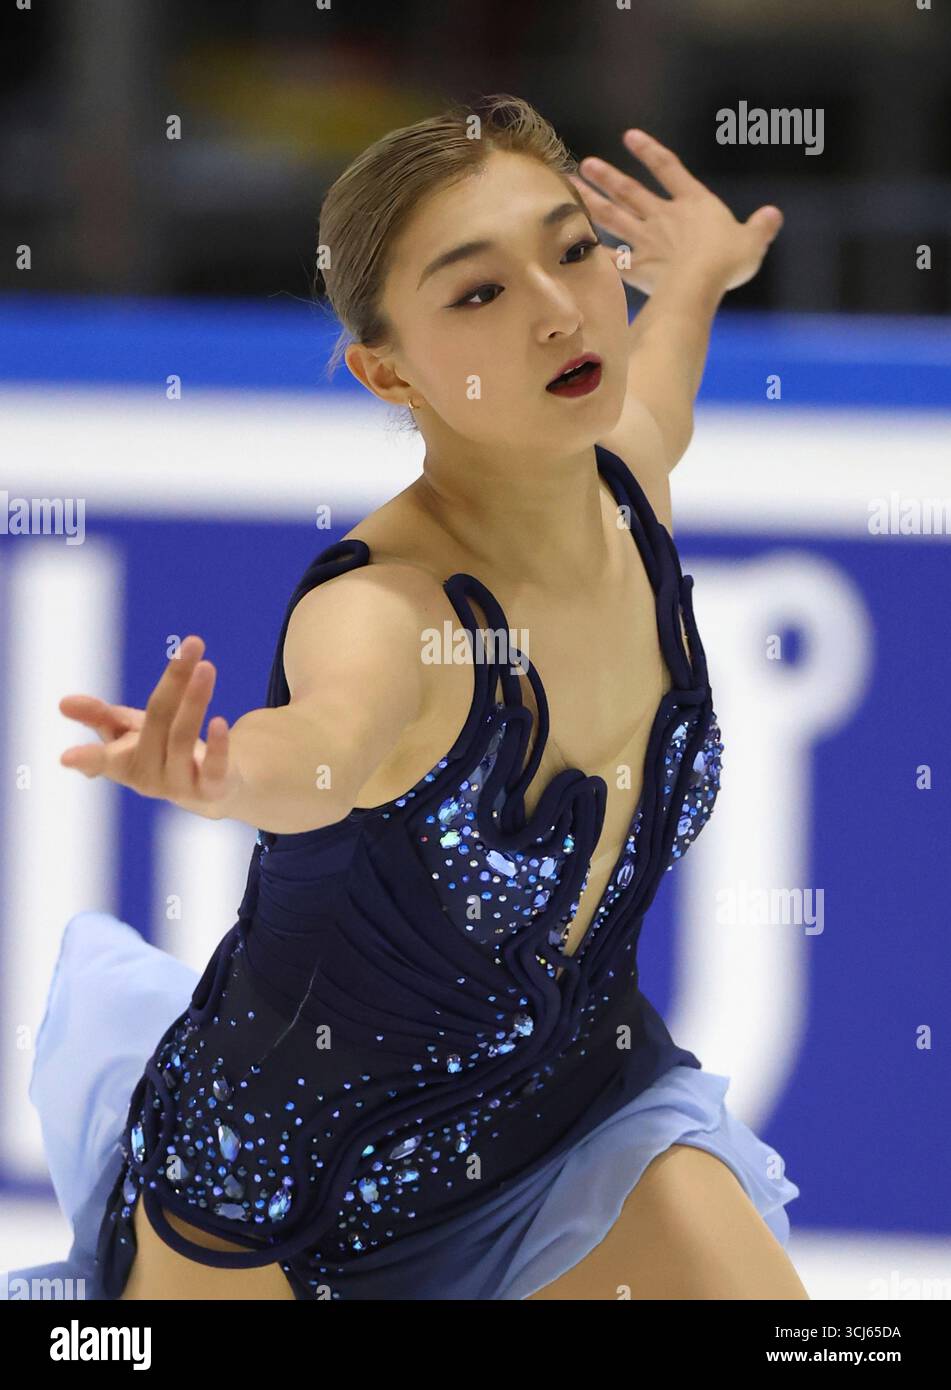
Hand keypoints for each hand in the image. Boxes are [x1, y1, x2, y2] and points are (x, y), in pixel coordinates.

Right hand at [59, 635, 242, 818]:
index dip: (87, 758)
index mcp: (125, 763)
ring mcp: (180, 785)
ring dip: (195, 700)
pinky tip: (221, 721)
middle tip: (192, 643)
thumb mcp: (130, 732)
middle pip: (158, 721)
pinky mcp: (212, 790)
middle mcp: (150, 777)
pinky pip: (214, 768)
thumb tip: (63, 703)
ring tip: (207, 667)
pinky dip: (218, 746)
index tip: (67, 758)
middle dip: (174, 681)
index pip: (104, 758)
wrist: (212, 790)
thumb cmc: (162, 752)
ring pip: (183, 738)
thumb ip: (100, 716)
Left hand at [570, 128, 782, 295]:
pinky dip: (593, 250)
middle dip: (607, 177)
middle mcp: (663, 217)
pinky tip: (578, 243)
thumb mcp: (753, 241)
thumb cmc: (728, 260)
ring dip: (592, 202)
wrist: (700, 283)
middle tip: (585, 164)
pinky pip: (610, 256)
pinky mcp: (636, 267)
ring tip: (573, 190)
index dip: (649, 152)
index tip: (630, 136)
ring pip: (613, 217)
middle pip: (630, 192)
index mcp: (693, 203)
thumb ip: (761, 227)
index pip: (669, 168)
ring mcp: (646, 241)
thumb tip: (773, 215)